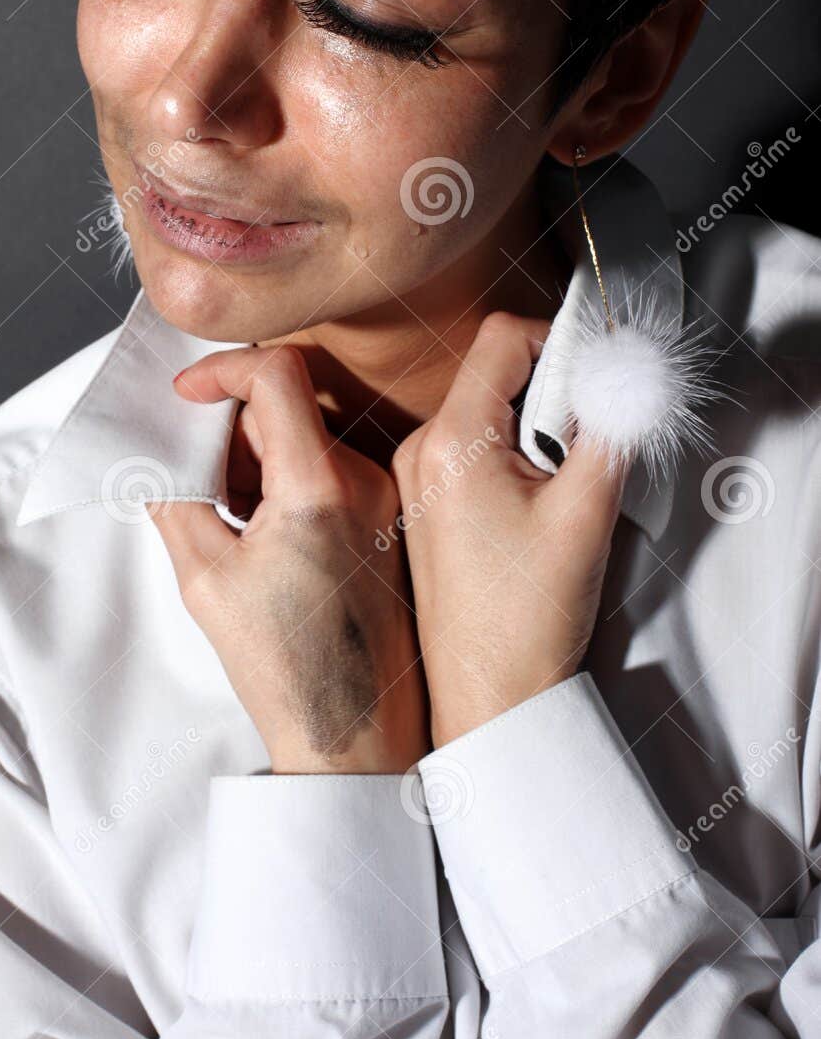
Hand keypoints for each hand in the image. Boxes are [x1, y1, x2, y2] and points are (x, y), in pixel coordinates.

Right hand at [145, 345, 429, 773]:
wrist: (356, 734)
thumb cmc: (289, 670)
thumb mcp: (205, 578)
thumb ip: (175, 498)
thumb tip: (158, 455)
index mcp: (321, 485)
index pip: (277, 372)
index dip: (222, 370)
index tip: (188, 395)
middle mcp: (365, 480)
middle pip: (289, 404)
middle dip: (233, 426)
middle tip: (200, 476)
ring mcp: (385, 500)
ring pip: (309, 436)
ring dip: (260, 456)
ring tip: (234, 520)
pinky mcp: (389, 522)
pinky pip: (332, 470)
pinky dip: (289, 482)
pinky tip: (267, 537)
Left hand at [390, 311, 629, 748]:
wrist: (486, 700)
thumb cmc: (526, 619)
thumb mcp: (588, 512)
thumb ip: (610, 427)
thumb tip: (624, 373)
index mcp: (450, 442)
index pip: (502, 338)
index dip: (561, 343)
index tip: (599, 381)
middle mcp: (418, 451)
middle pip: (494, 373)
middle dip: (552, 395)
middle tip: (583, 450)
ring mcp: (414, 481)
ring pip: (486, 413)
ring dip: (534, 432)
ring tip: (557, 494)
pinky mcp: (423, 508)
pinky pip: (471, 452)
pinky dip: (512, 461)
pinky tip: (533, 514)